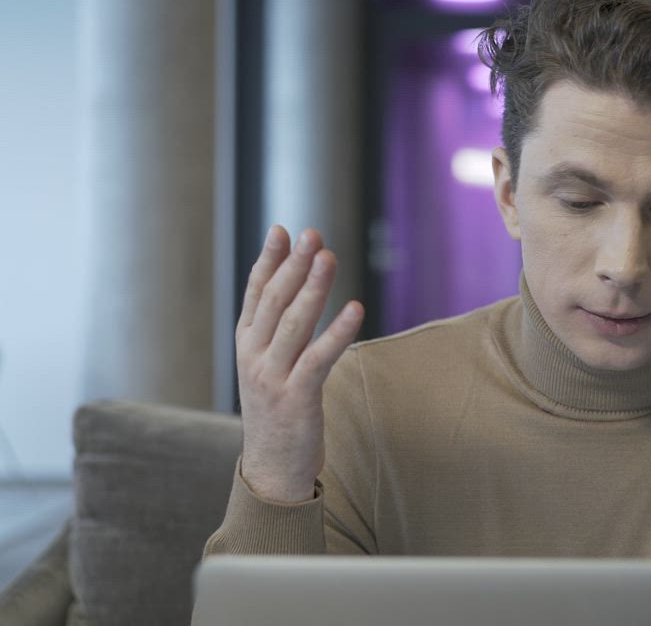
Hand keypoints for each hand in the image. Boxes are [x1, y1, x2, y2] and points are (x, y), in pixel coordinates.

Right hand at [236, 226, 363, 502]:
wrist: (271, 470)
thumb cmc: (278, 413)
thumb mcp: (268, 367)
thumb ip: (276, 332)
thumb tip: (295, 291)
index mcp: (246, 345)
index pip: (255, 293)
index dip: (269, 260)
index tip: (283, 230)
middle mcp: (254, 357)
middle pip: (274, 300)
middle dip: (294, 264)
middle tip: (313, 234)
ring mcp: (272, 377)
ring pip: (294, 323)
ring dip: (313, 287)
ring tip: (329, 257)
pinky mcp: (296, 398)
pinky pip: (318, 358)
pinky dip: (337, 331)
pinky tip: (355, 309)